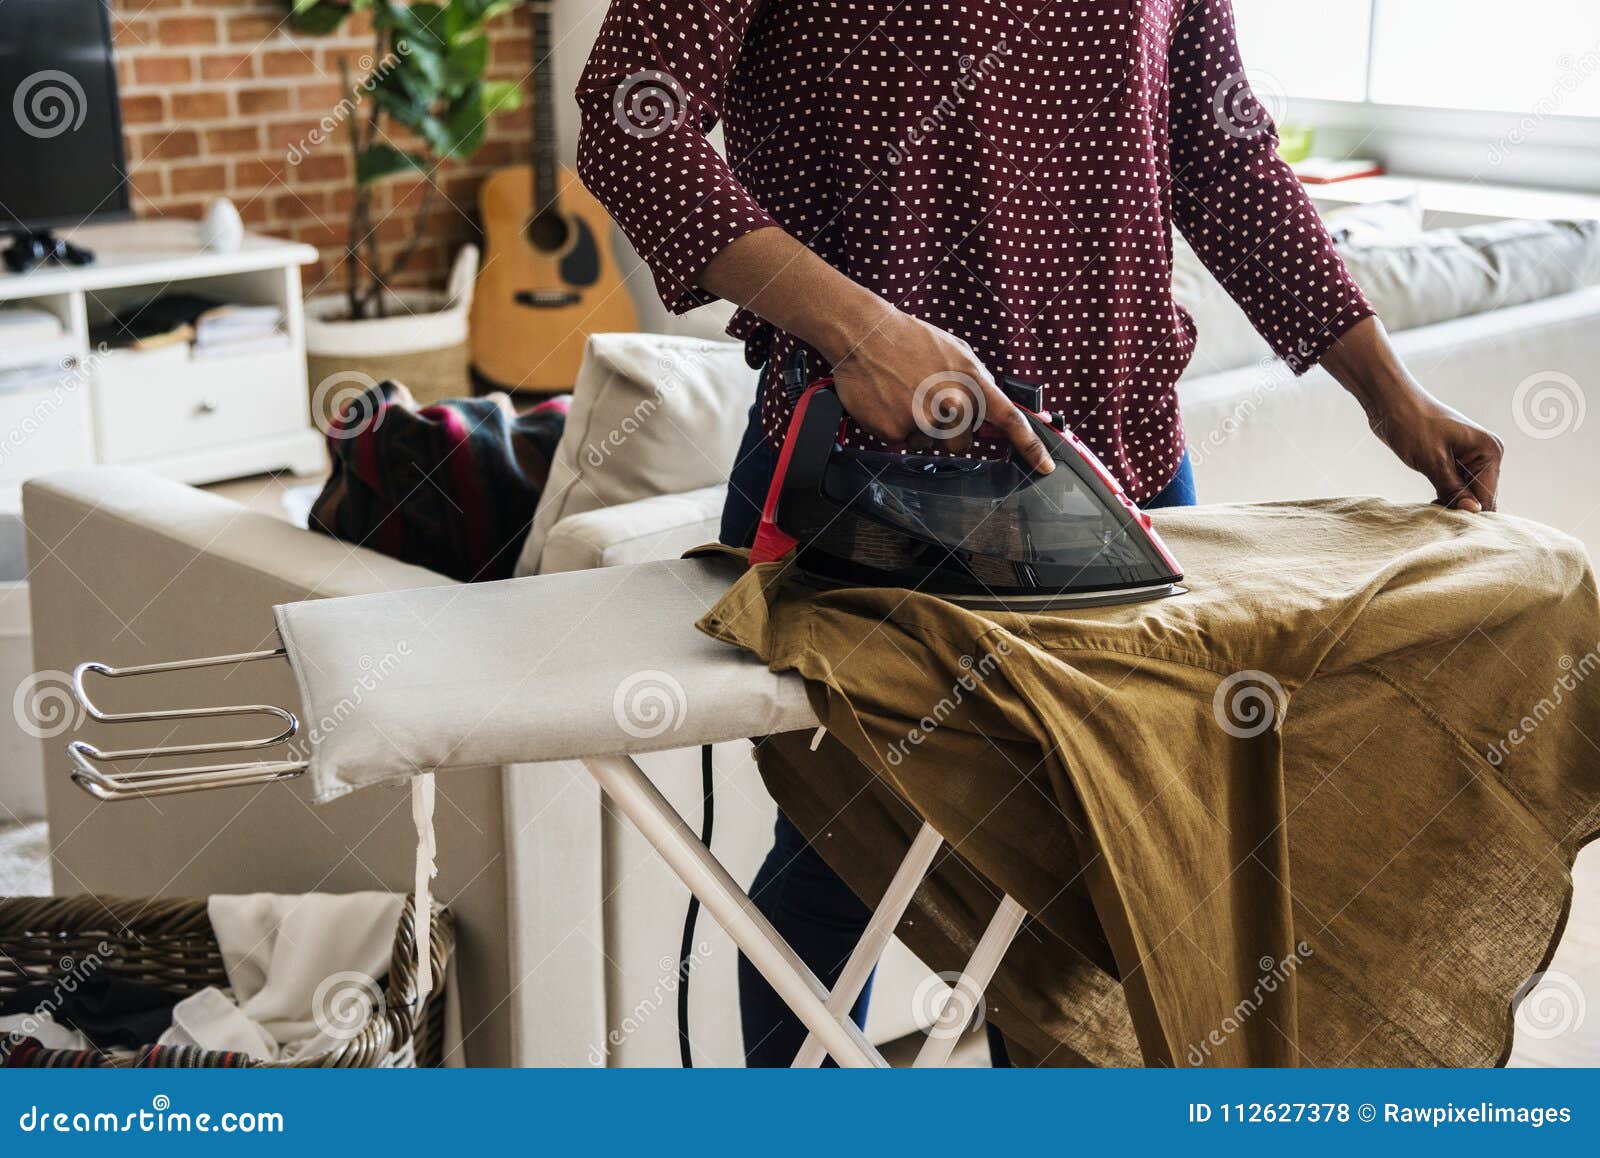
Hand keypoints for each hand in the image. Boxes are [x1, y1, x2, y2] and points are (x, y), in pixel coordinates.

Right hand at [829, 308, 1054, 472]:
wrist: (865, 333)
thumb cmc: (908, 339)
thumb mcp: (955, 352)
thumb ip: (976, 382)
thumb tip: (989, 411)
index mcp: (971, 381)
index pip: (1010, 419)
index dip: (1030, 447)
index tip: (1044, 466)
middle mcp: (952, 404)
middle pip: (963, 444)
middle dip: (950, 432)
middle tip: (929, 404)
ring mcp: (924, 420)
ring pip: (930, 445)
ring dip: (920, 430)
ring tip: (905, 396)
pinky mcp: (896, 431)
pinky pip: (902, 442)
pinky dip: (894, 427)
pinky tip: (888, 401)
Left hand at [1322, 317, 1502, 512]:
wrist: (1390, 402)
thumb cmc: (1411, 424)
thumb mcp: (1431, 461)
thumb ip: (1453, 488)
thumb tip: (1474, 511)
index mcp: (1489, 451)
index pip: (1487, 496)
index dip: (1469, 512)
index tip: (1444, 520)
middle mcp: (1486, 455)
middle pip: (1481, 497)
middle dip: (1460, 508)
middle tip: (1433, 514)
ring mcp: (1471, 458)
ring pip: (1467, 495)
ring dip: (1450, 504)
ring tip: (1429, 507)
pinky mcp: (1454, 461)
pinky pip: (1456, 488)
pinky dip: (1444, 497)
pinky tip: (1430, 502)